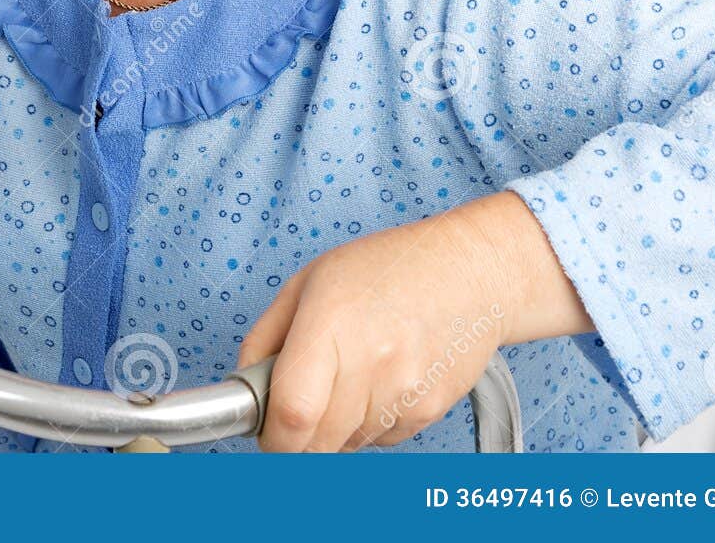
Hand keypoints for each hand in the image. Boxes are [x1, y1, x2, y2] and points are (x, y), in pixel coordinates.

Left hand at [235, 191, 589, 450]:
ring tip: (347, 378)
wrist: (468, 273)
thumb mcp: (307, 283)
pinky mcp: (428, 411)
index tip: (267, 431)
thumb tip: (246, 385)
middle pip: (317, 444)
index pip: (293, 413)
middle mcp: (369, 362)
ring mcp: (403, 392)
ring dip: (334, 430)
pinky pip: (380, 441)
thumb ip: (266, 337)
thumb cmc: (386, 269)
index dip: (273, 436)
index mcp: (329, 324)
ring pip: (347, 447)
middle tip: (299, 403)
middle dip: (298, 437)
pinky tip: (378, 382)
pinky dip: (368, 425)